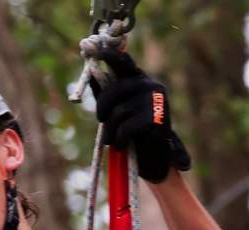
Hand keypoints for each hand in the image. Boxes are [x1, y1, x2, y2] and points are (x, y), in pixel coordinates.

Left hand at [89, 49, 190, 182]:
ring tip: (113, 139)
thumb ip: (106, 91)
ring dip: (109, 130)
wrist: (155, 157)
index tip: (94, 53)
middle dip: (102, 107)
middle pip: (115, 89)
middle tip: (100, 120)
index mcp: (140, 79)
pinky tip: (122, 144)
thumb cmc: (133, 130)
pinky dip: (118, 139)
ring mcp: (156, 102)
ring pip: (118, 111)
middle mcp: (151, 85)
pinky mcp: (157, 120)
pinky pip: (126, 127)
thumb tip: (91, 71)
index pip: (124, 61)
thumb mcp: (118, 108)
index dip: (108, 55)